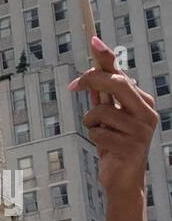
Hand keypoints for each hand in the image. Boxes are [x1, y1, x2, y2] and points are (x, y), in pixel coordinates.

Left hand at [71, 38, 158, 194]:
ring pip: (100, 112)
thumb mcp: (107, 116)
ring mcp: (142, 129)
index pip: (122, 74)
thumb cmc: (113, 144)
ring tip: (100, 135)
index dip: (107, 57)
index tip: (93, 40)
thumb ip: (102, 94)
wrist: (122, 179)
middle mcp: (146, 111)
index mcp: (142, 100)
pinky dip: (94, 139)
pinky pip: (98, 133)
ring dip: (90, 124)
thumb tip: (90, 70)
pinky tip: (105, 149)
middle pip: (116, 83)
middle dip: (92, 80)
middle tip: (74, 85)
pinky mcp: (132, 146)